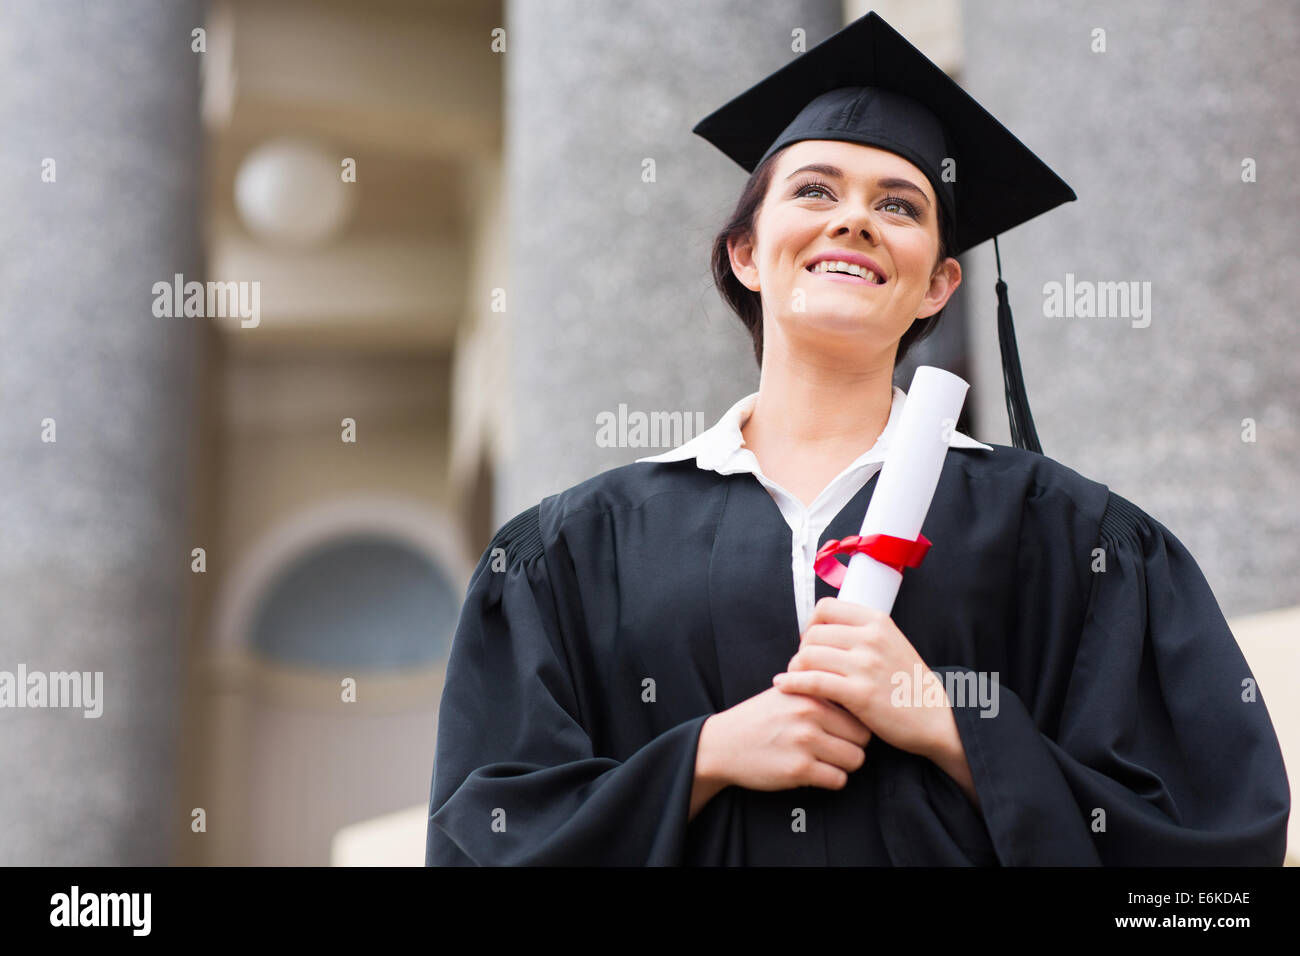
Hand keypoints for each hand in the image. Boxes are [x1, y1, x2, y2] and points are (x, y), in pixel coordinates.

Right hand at [698, 686, 871, 794]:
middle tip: (835, 749)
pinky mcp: (798, 769)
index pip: (859, 710)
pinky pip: (838, 780)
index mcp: (810, 692)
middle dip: (853, 746)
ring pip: (855, 760)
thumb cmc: (758, 718)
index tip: (843, 731)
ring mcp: (805, 742)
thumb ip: (818, 689)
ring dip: (844, 765)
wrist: (722, 744)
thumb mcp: (786, 691)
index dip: (855, 724)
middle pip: (863, 737)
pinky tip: (814, 773)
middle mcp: (810, 714)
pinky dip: (831, 780)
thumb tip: (857, 693)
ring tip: (825, 761)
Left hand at [772, 597, 953, 761]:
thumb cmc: (907, 682)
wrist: (936, 717)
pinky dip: (792, 683)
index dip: (810, 624)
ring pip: (808, 657)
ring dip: (795, 668)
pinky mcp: (859, 694)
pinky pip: (812, 682)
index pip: (825, 608)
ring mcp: (865, 665)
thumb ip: (860, 632)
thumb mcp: (890, 642)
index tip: (810, 642)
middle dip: (801, 650)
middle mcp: (871, 638)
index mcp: (877, 620)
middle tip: (802, 666)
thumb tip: (821, 628)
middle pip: (812, 634)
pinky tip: (783, 686)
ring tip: (795, 678)